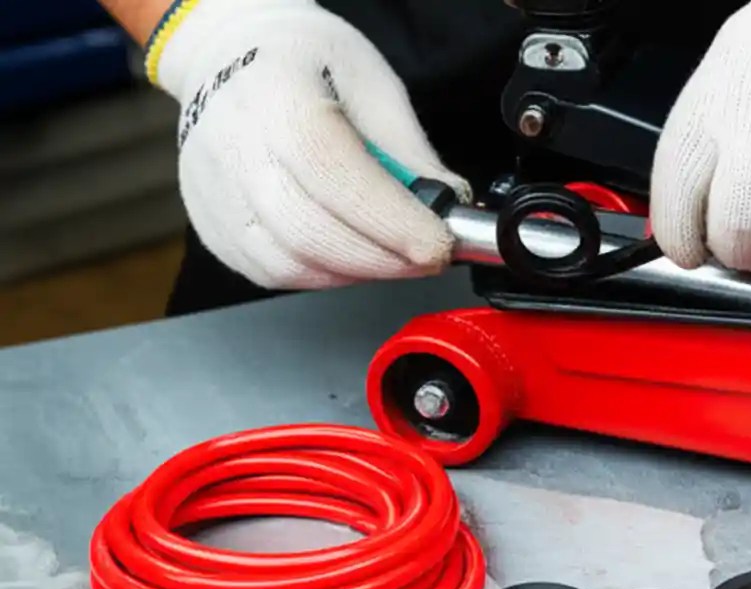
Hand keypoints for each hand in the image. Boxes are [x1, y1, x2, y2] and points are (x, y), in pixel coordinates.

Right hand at [147, 0, 469, 288]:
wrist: (229, 55)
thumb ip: (409, 151)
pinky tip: (349, 254)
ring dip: (355, 271)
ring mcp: (214, 191)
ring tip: (391, 252)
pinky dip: (321, 275)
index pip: (334, 174)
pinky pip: (270, 272)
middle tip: (427, 255)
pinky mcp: (209, 225)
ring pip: (288, 265)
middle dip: (382, 259)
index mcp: (277, 96)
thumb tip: (447, 206)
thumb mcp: (373, 83)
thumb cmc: (305, 62)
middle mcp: (233, 146)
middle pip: (308, 232)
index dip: (391, 220)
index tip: (438, 244)